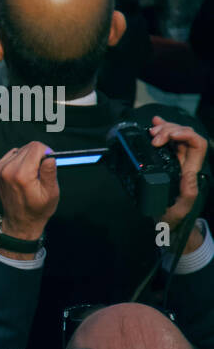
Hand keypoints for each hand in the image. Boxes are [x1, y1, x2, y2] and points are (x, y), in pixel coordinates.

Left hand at [0, 141, 58, 241]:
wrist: (20, 221)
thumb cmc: (37, 209)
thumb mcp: (51, 192)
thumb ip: (49, 172)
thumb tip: (49, 156)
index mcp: (20, 174)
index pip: (36, 147)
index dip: (46, 153)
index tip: (48, 163)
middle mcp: (6, 170)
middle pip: (28, 147)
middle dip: (38, 156)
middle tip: (40, 173)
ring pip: (20, 150)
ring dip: (28, 159)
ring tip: (31, 176)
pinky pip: (12, 155)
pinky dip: (19, 161)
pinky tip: (22, 174)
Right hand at [151, 116, 206, 240]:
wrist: (169, 223)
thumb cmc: (175, 217)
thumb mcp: (182, 206)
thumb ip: (188, 190)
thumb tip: (189, 171)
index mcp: (192, 170)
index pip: (197, 144)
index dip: (185, 134)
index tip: (167, 136)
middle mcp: (187, 162)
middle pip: (186, 135)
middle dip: (170, 130)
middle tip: (152, 136)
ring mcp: (177, 161)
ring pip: (177, 136)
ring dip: (165, 129)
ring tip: (151, 131)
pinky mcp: (167, 163)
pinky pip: (168, 143)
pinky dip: (161, 131)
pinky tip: (153, 125)